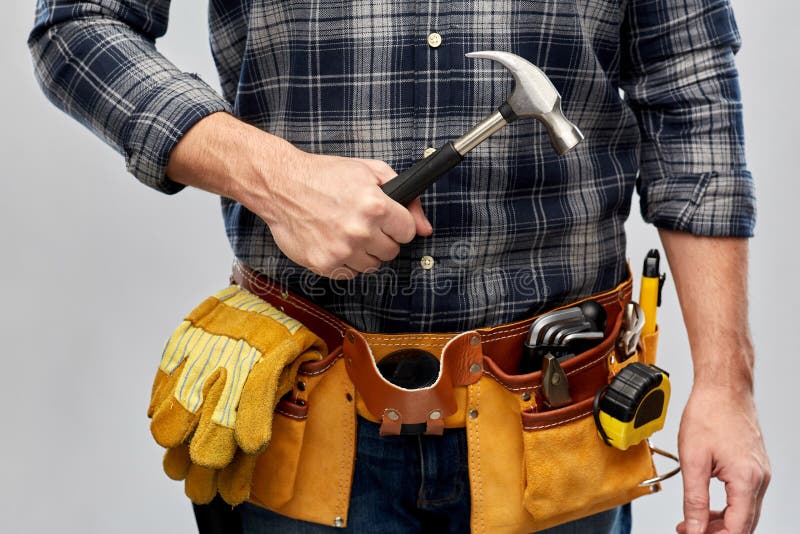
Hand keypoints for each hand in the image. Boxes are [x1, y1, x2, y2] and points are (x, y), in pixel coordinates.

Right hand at [244, 150, 431, 278]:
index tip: (388, 221)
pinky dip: (345, 261)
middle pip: (392, 251)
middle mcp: (360, 231)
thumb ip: (406, 198)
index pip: (408, 232)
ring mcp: (341, 250)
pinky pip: (349, 273)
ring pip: (373, 265)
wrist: (281, 185)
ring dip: (365, 252)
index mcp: (375, 206)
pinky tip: (334, 241)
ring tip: (348, 232)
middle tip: (364, 224)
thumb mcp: (371, 172)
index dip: (398, 225)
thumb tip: (425, 228)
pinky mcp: (324, 264)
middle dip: (382, 238)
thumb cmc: (325, 176)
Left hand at [676, 384, 769, 533]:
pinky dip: (728, 504)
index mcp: (747, 479)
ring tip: (694, 519)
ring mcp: (760, 471)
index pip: (737, 528)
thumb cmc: (709, 413)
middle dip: (716, 532)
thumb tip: (694, 527)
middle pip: (744, 524)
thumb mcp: (693, 459)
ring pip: (745, 511)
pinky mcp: (755, 465)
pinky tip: (707, 502)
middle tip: (689, 529)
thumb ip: (694, 499)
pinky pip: (745, 495)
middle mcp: (760, 478)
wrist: (723, 387)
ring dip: (721, 520)